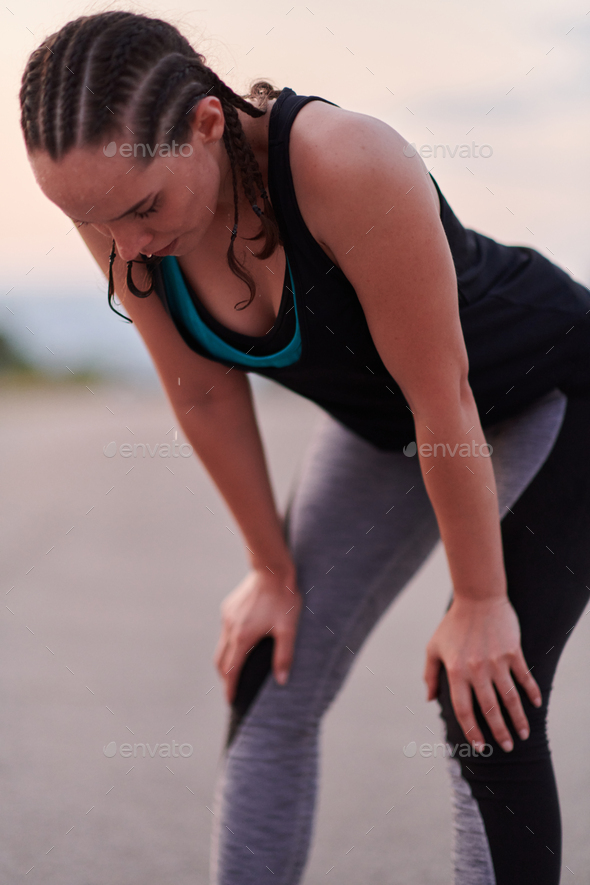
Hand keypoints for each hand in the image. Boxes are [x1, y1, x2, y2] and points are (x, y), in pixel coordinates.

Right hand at [213, 564, 301, 703]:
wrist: (271, 568)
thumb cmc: (283, 599)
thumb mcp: (288, 629)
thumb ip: (284, 656)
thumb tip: (282, 681)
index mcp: (242, 637)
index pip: (231, 670)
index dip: (230, 688)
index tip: (231, 701)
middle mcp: (230, 628)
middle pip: (221, 661)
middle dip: (225, 678)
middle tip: (233, 690)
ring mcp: (227, 617)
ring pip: (221, 646)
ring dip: (226, 661)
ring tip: (235, 670)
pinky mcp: (228, 607)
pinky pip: (225, 631)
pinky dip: (228, 644)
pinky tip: (240, 644)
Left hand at [423, 595, 542, 751]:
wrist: (477, 597)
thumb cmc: (453, 624)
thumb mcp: (434, 647)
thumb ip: (430, 675)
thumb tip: (429, 700)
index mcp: (456, 671)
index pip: (464, 710)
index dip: (472, 731)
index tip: (479, 747)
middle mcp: (477, 669)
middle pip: (490, 709)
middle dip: (499, 732)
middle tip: (506, 748)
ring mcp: (496, 661)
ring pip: (510, 698)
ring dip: (518, 719)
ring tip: (523, 735)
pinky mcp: (513, 651)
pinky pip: (524, 677)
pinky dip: (531, 692)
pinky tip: (536, 705)